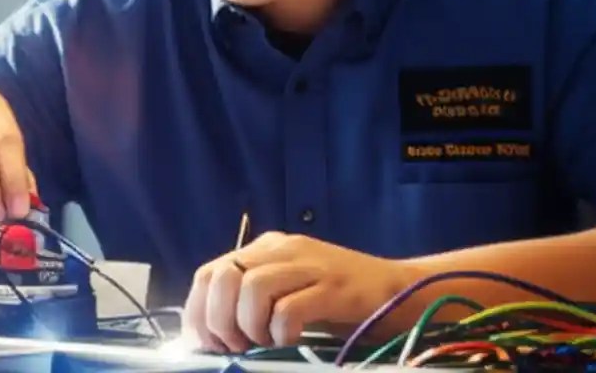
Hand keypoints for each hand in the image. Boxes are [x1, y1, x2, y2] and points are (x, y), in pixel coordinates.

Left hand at [182, 232, 417, 352]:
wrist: (398, 290)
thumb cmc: (338, 300)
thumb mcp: (288, 291)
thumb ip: (252, 301)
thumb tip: (210, 334)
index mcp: (266, 249)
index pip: (209, 273)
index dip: (198, 312)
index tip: (207, 344)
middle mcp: (282, 250)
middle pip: (223, 278)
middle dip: (219, 321)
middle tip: (237, 346)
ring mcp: (308, 266)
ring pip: (251, 289)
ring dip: (248, 326)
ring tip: (263, 343)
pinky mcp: (332, 288)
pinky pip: (288, 310)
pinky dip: (279, 332)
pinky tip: (289, 340)